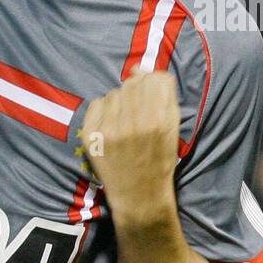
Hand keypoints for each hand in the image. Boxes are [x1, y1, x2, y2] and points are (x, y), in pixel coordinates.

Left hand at [79, 71, 180, 221]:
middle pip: (133, 83)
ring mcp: (109, 129)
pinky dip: (104, 110)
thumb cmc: (159, 158)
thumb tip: (137, 68)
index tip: (153, 95)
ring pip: (114, 92)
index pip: (155, 78)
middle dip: (136, 91)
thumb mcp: (171, 127)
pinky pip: (96, 104)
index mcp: (159, 120)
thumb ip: (161, 95)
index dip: (155, 84)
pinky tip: (112, 126)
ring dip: (120, 101)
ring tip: (125, 122)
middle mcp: (133, 123)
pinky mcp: (90, 136)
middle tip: (138, 110)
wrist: (139, 194)